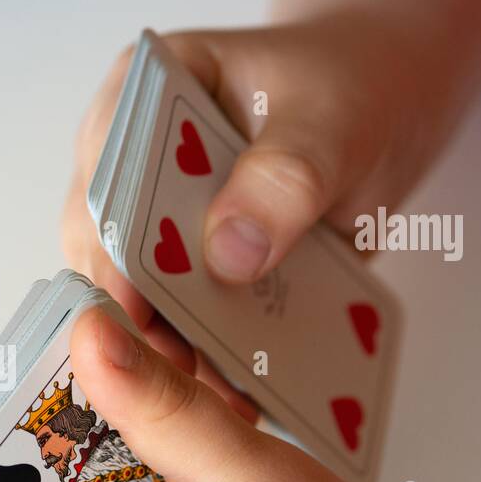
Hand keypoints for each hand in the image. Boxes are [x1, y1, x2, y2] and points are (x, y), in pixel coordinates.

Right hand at [62, 18, 451, 421]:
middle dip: (136, 309)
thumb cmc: (349, 88)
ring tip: (213, 393)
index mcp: (138, 94)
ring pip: (128, 295)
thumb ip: (286, 176)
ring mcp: (145, 220)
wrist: (379, 112)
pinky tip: (233, 390)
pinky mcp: (179, 270)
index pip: (105, 171)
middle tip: (178, 368)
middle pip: (101, 247)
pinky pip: (175, 320)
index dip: (114, 237)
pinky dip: (201, 356)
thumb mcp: (333, 119)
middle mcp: (122, 161)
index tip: (136, 300)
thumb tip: (227, 254)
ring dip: (166, 344)